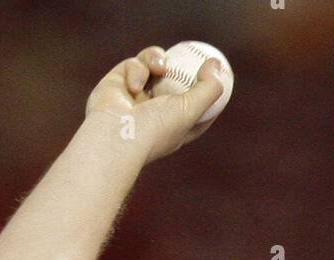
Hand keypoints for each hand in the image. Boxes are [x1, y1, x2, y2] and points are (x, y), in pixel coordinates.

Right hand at [84, 45, 224, 165]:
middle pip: (176, 81)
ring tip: (159, 68)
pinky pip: (134, 64)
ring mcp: (138, 96)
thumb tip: (216, 63)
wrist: (114, 133)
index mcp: (177, 126)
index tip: (219, 75)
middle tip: (194, 51)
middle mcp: (157, 111)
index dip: (209, 92)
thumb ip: (209, 88)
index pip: (199, 108)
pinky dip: (136, 70)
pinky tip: (133, 86)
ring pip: (154, 65)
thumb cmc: (155, 128)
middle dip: (183, 67)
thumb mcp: (190, 110)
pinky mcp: (119, 82)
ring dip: (157, 59)